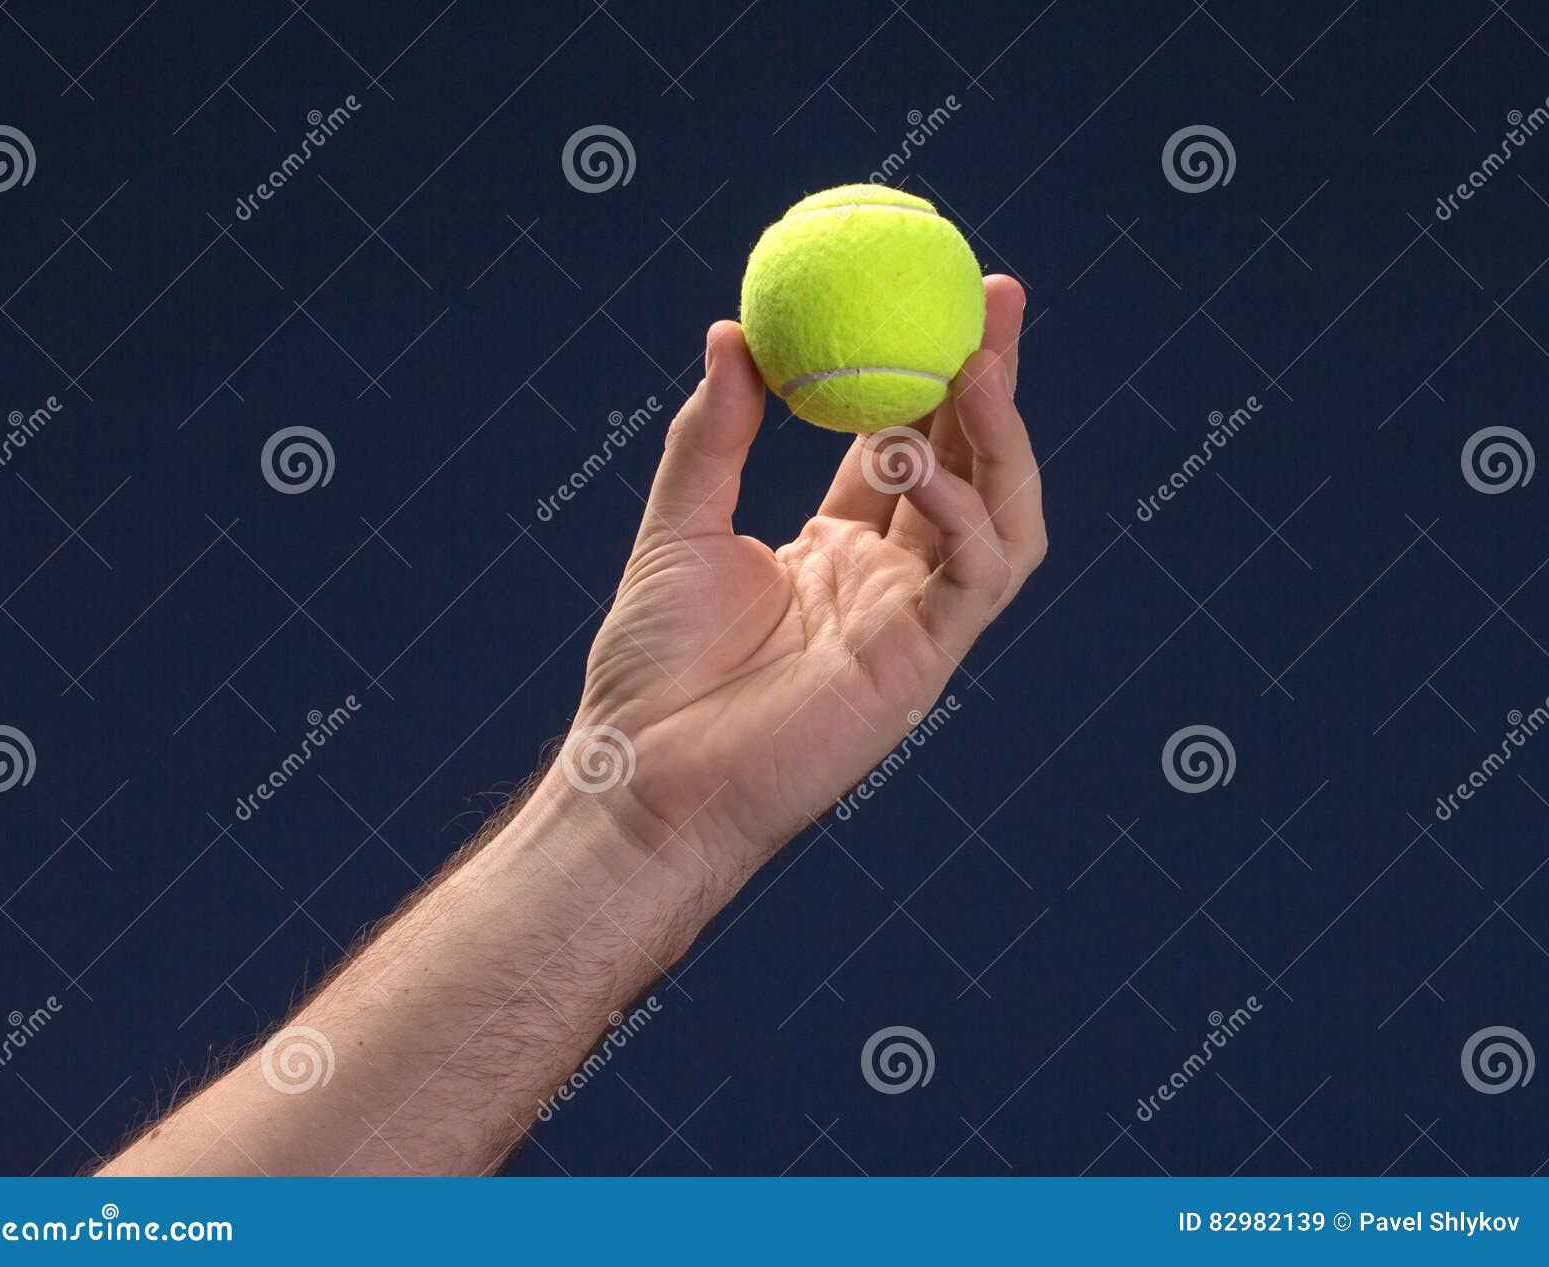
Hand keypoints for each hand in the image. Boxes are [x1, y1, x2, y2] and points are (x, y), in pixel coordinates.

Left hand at [562, 275, 1045, 898]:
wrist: (646, 771)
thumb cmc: (652, 664)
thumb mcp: (680, 526)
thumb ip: (716, 435)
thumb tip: (730, 330)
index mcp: (838, 548)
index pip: (908, 443)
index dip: (931, 371)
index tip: (936, 290)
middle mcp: (889, 580)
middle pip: (969, 466)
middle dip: (993, 382)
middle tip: (994, 296)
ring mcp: (912, 621)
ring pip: (1000, 518)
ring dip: (999, 441)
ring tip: (975, 365)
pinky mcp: (922, 665)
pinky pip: (974, 578)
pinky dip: (963, 517)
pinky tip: (923, 465)